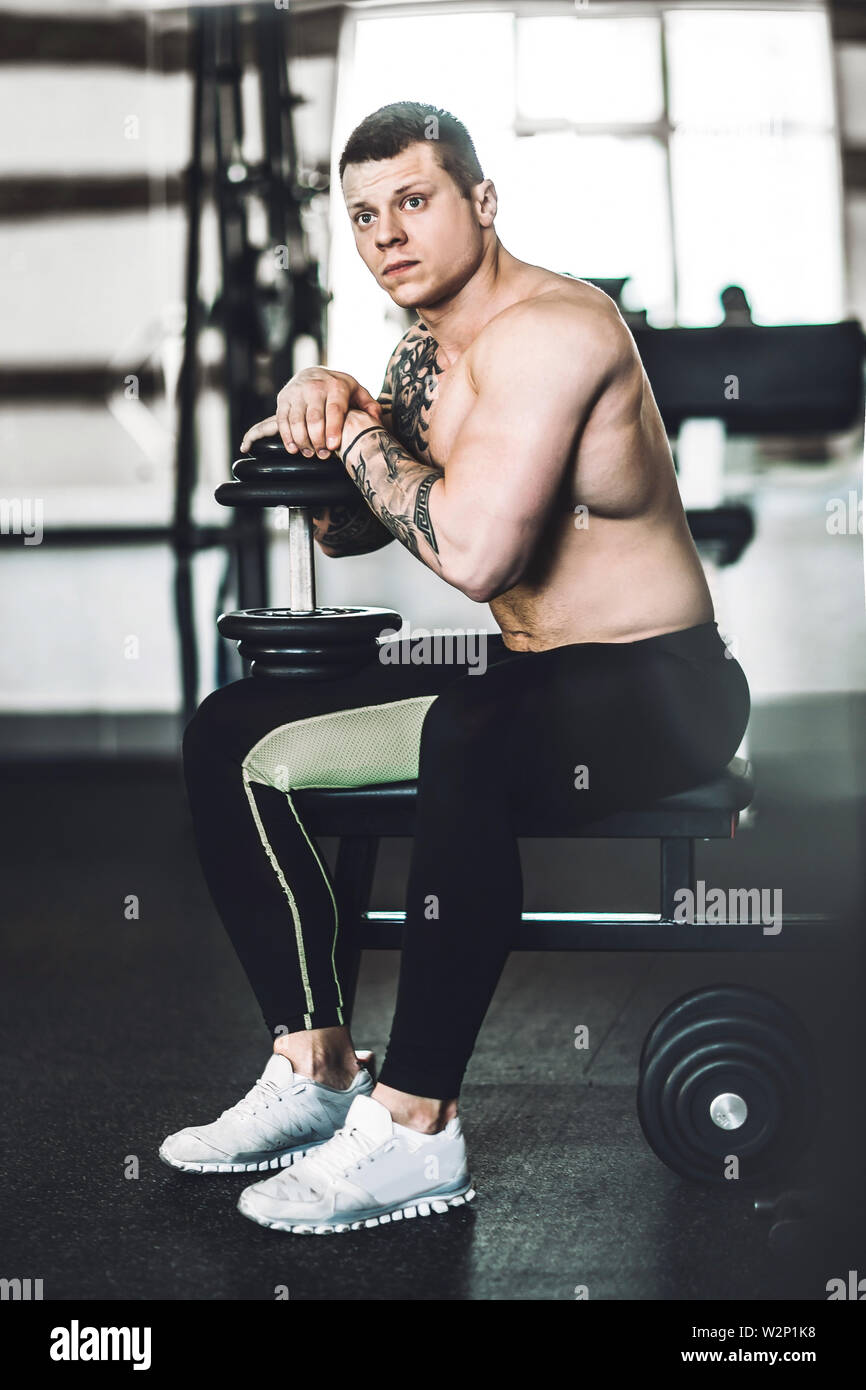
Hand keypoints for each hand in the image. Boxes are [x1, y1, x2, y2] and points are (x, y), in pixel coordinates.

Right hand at [239, 368, 382, 455]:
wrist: (313, 372)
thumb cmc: (339, 388)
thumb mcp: (356, 392)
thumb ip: (369, 405)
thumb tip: (376, 419)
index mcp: (336, 387)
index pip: (334, 410)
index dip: (333, 429)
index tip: (333, 446)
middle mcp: (315, 387)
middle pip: (314, 419)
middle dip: (318, 440)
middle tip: (323, 455)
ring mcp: (297, 393)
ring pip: (297, 421)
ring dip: (302, 441)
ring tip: (310, 453)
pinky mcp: (284, 399)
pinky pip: (283, 420)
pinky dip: (287, 437)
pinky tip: (294, 449)